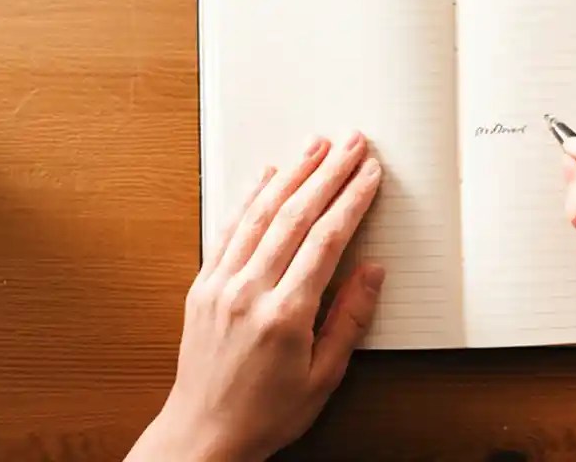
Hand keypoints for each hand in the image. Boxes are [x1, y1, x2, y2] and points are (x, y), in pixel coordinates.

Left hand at [127, 132, 385, 461]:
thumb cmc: (267, 413)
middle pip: (295, 215)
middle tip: (352, 143)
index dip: (352, 200)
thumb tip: (372, 270)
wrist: (203, 435)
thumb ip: (349, 319)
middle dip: (328, 173)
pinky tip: (267, 174)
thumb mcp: (324, 377)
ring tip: (316, 144)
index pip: (326, 240)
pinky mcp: (202, 285)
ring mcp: (220, 285)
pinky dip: (249, 197)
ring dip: (292, 174)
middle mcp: (248, 292)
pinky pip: (228, 230)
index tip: (370, 173)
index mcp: (284, 315)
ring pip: (260, 214)